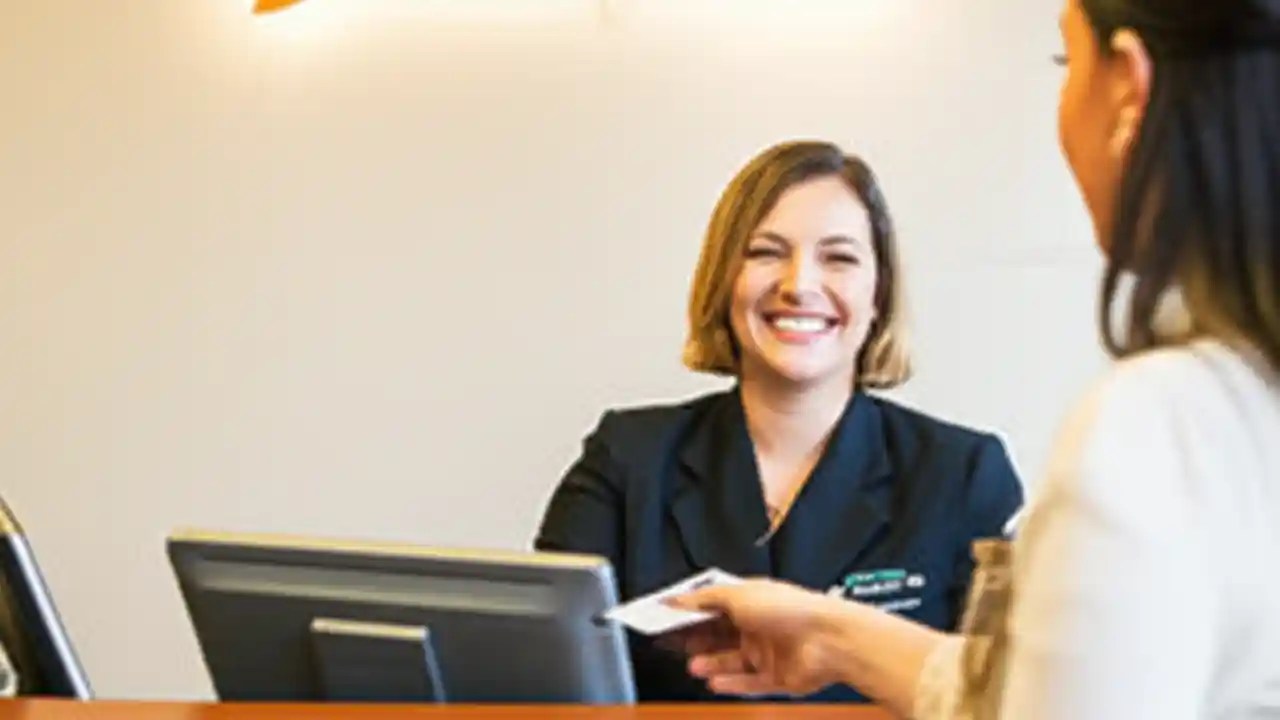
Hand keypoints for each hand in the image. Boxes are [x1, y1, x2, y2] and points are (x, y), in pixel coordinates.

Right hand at [666, 578, 850, 696]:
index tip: (667, 621)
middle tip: (673, 646)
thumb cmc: (788, 608)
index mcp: (750, 602)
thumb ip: (704, 599)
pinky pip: (749, 684)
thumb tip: (676, 598)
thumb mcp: (738, 594)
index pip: (713, 609)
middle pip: (720, 637)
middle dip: (697, 641)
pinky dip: (731, 684)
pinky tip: (713, 683)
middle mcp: (759, 626)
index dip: (691, 615)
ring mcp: (769, 653)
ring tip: (692, 666)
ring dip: (711, 664)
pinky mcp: (778, 678)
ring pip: (732, 662)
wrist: (829, 639)